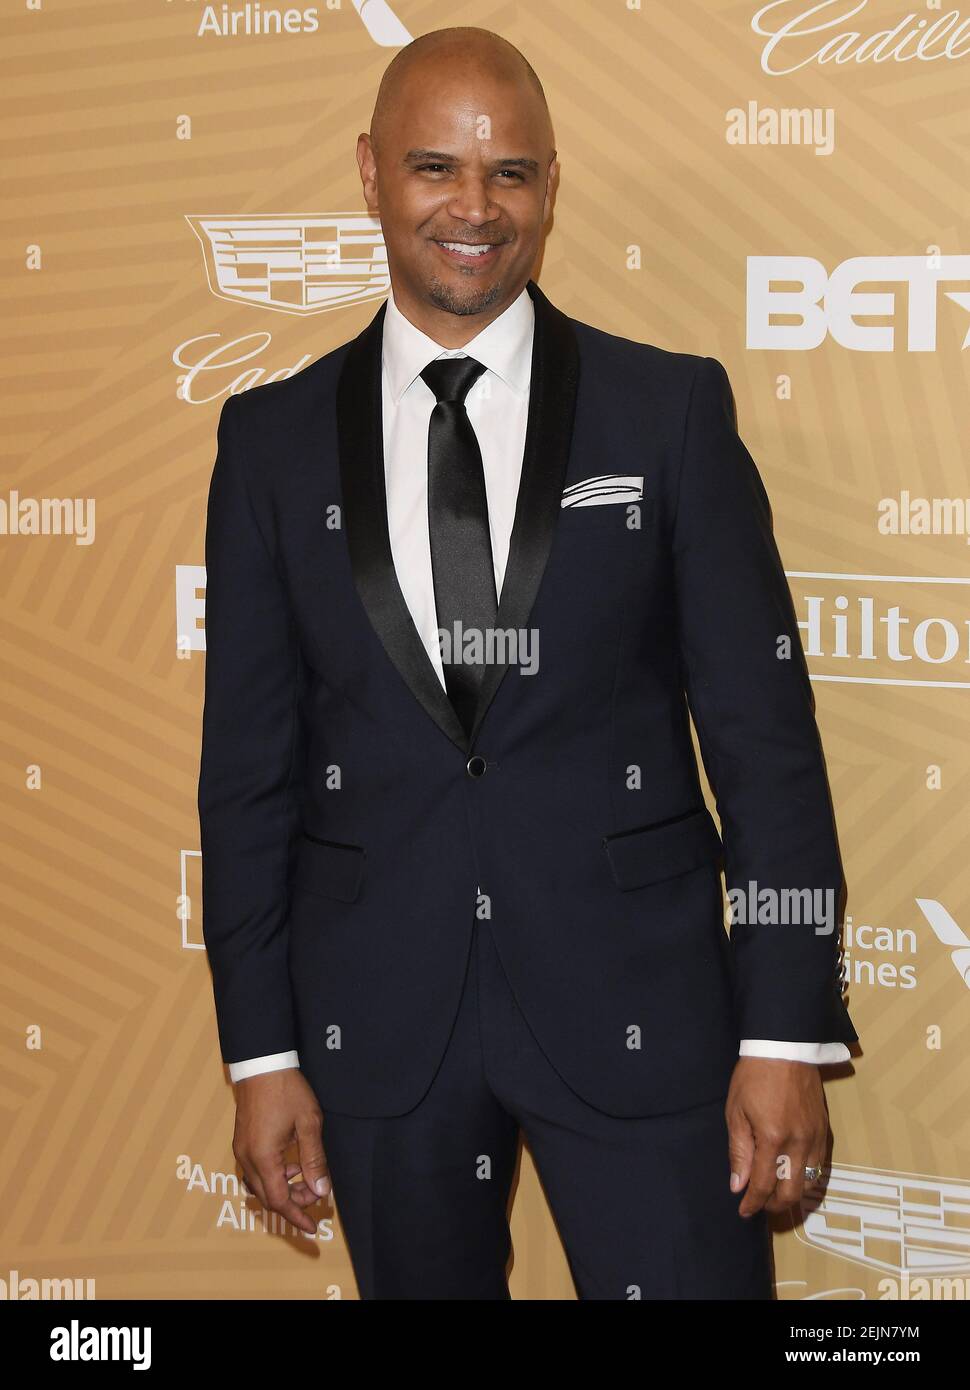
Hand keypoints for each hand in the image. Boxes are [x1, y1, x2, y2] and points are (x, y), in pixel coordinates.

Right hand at [232, 1068, 329, 1234]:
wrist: (262, 1064)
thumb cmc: (286, 1090)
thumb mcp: (309, 1123)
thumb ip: (314, 1160)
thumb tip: (320, 1191)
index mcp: (263, 1157)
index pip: (279, 1200)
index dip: (296, 1216)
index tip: (312, 1227)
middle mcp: (247, 1158)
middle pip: (268, 1196)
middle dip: (293, 1203)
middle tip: (316, 1195)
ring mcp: (241, 1150)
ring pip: (260, 1185)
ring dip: (283, 1188)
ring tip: (305, 1175)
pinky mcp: (242, 1142)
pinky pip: (255, 1170)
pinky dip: (273, 1175)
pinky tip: (290, 1162)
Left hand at [725, 1056, 828, 1217]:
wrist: (785, 1048)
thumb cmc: (754, 1076)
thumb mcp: (736, 1112)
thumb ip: (738, 1151)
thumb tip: (738, 1185)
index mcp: (773, 1138)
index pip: (763, 1185)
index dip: (752, 1203)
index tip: (744, 1211)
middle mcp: (799, 1143)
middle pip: (791, 1192)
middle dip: (774, 1206)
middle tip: (760, 1206)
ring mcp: (815, 1138)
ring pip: (809, 1182)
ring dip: (792, 1194)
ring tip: (775, 1194)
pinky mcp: (824, 1130)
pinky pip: (820, 1165)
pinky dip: (806, 1178)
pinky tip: (793, 1175)